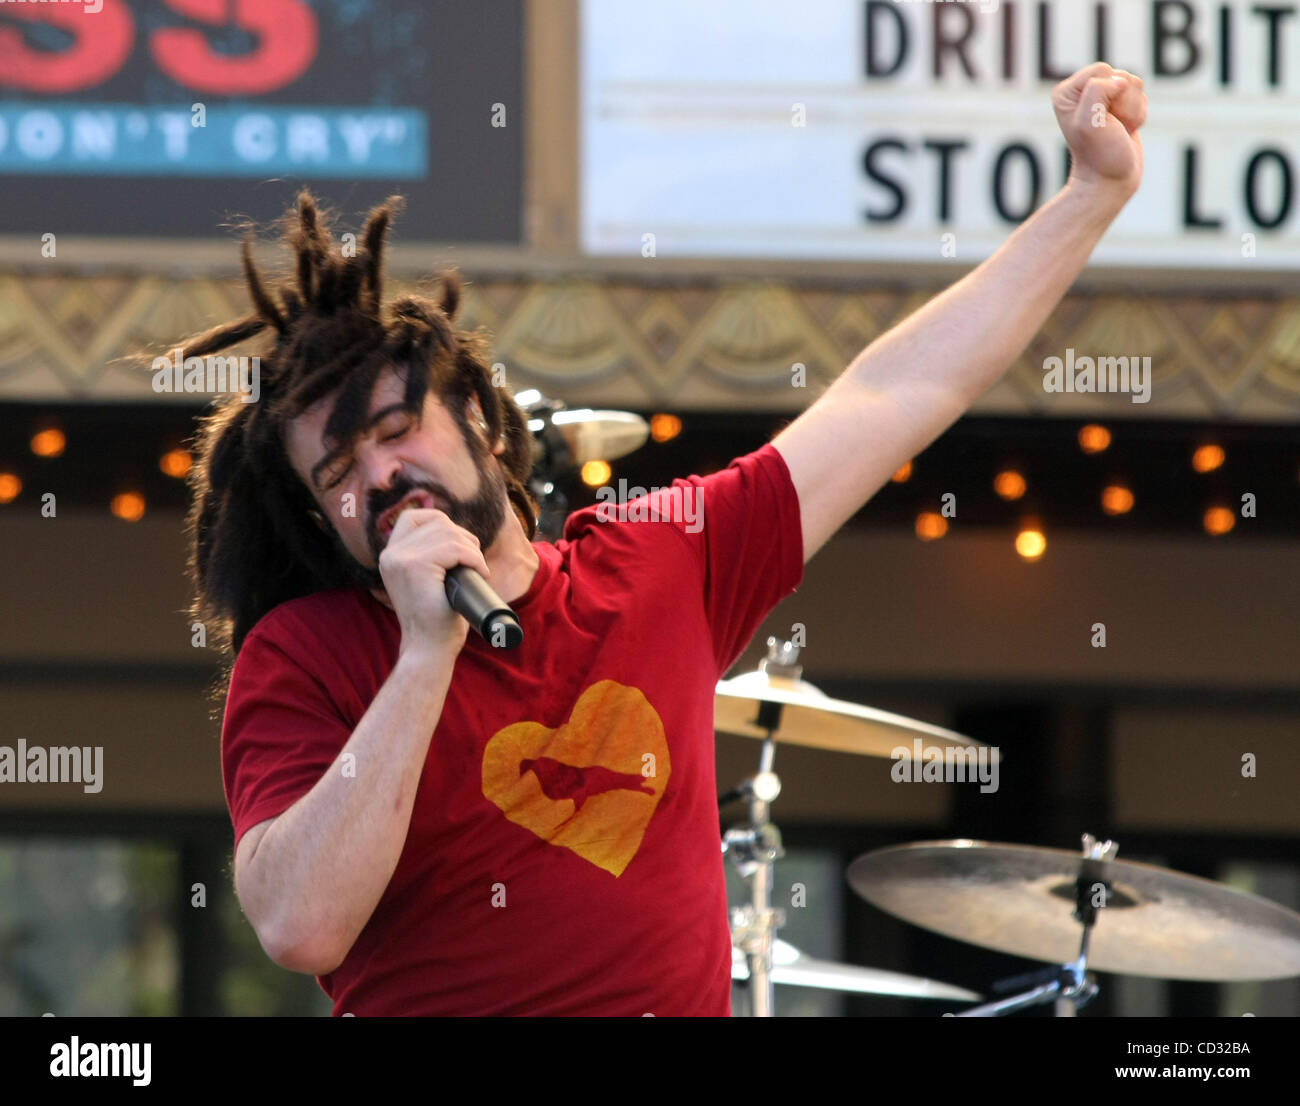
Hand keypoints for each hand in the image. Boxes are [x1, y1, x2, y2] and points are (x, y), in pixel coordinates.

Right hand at [377, 508, 490, 655]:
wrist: (429, 648)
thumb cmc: (437, 618)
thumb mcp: (431, 579)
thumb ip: (432, 555)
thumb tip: (456, 530)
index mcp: (390, 556)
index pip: (414, 517)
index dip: (442, 523)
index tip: (461, 546)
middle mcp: (390, 554)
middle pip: (437, 522)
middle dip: (464, 538)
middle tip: (474, 564)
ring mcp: (400, 559)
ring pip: (449, 534)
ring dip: (472, 551)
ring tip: (478, 571)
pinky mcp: (415, 566)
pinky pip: (454, 548)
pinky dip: (473, 558)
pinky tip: (480, 572)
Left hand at [1052, 63, 1146, 198]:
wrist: (1110, 180)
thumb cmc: (1099, 154)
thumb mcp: (1090, 122)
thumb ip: (1098, 91)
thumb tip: (1120, 80)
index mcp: (1066, 93)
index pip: (1102, 70)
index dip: (1110, 93)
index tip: (1102, 120)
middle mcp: (1082, 92)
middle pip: (1121, 75)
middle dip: (1124, 101)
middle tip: (1112, 126)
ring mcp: (1102, 99)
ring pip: (1135, 84)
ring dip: (1133, 110)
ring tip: (1120, 129)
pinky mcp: (1119, 107)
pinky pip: (1142, 96)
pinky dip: (1139, 115)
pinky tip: (1126, 130)